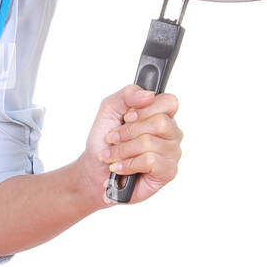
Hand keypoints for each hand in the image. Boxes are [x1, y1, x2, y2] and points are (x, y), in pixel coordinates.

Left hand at [84, 85, 182, 205]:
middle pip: (160, 122)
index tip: (127, 117)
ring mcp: (171, 152)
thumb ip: (127, 95)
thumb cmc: (104, 142)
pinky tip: (119, 167)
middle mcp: (170, 132)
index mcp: (160, 114)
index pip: (169, 102)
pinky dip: (128, 164)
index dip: (146, 109)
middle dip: (129, 131)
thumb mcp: (109, 110)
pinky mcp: (167, 171)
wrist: (94, 170)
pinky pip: (150, 161)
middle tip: (113, 138)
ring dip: (123, 150)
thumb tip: (148, 94)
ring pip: (150, 143)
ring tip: (112, 156)